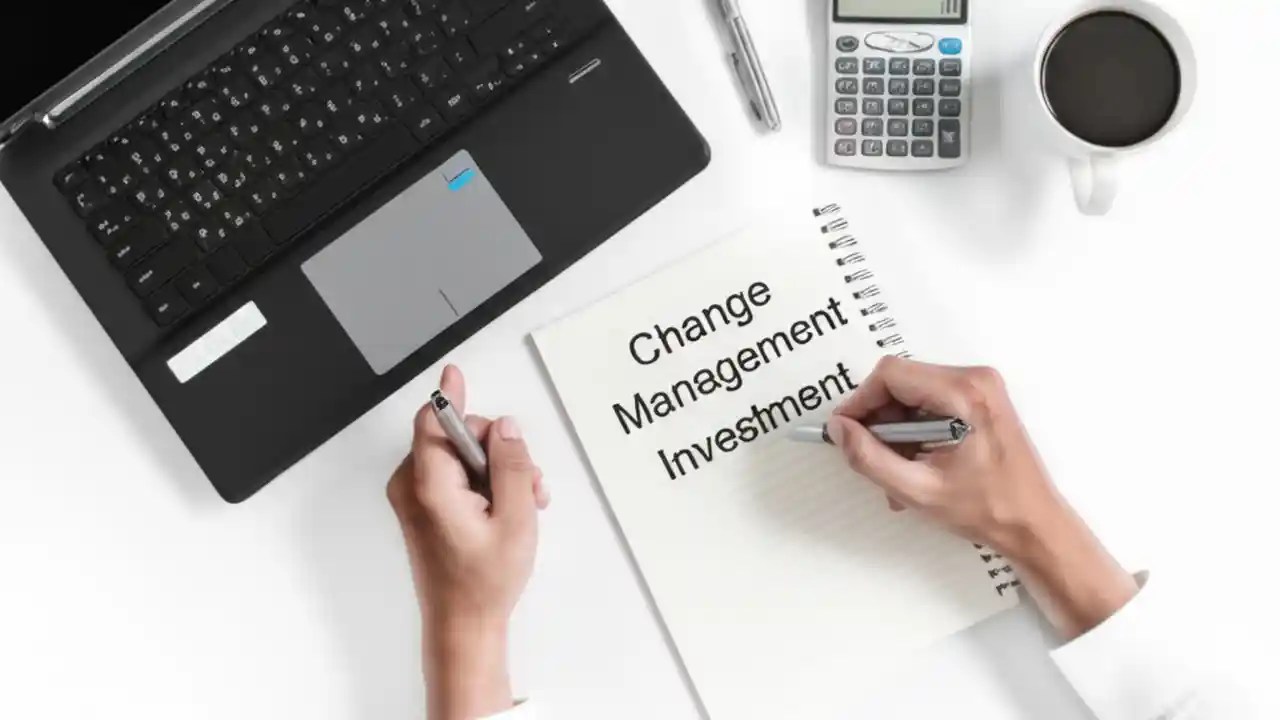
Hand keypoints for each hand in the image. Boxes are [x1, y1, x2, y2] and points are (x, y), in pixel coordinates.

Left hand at [388, 365, 549, 719]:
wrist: (463, 624)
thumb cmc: (484, 581)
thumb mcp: (515, 518)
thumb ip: (512, 465)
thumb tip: (506, 428)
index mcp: (430, 485)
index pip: (434, 422)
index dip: (450, 396)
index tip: (455, 373)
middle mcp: (413, 486)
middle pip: (458, 437)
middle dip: (498, 450)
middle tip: (527, 483)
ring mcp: (415, 498)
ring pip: (461, 457)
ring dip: (497, 471)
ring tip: (522, 503)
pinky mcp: (423, 508)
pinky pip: (454, 476)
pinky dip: (483, 484)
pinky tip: (506, 508)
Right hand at [828, 357, 1137, 639]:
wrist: (1035, 524)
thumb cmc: (989, 509)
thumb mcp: (918, 489)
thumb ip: (870, 457)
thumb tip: (839, 430)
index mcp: (965, 393)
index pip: (891, 375)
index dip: (860, 402)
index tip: (844, 431)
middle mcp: (975, 380)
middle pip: (901, 381)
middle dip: (878, 420)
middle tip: (868, 457)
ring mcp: (981, 388)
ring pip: (911, 394)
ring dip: (894, 430)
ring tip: (895, 472)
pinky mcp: (980, 400)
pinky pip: (929, 403)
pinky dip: (913, 431)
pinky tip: (913, 465)